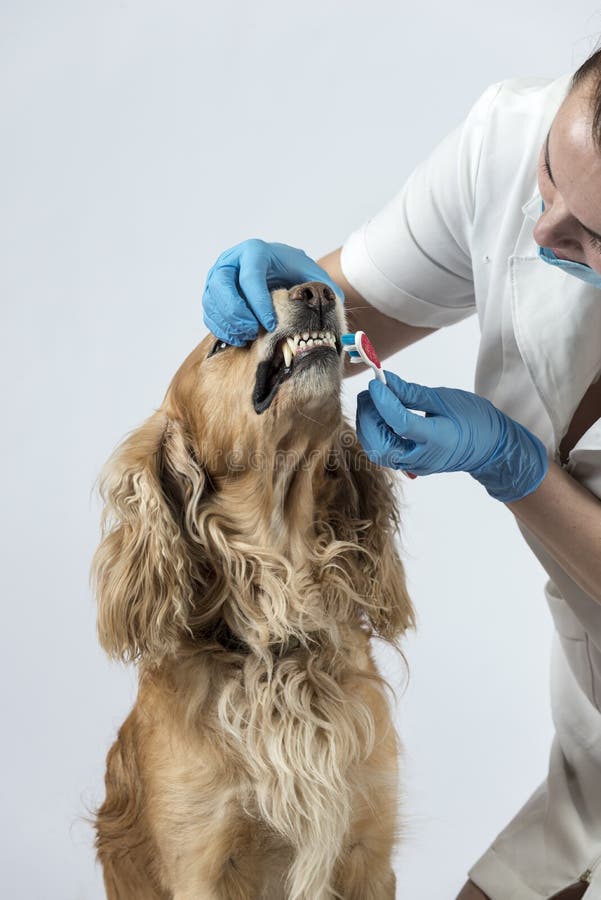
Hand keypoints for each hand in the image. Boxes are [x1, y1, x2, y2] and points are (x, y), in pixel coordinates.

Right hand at [202, 239, 344, 345]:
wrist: (277, 271)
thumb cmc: (293, 272)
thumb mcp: (311, 275)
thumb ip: (324, 287)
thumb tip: (332, 302)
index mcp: (254, 251)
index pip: (250, 277)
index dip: (258, 304)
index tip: (271, 325)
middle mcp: (231, 260)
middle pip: (222, 286)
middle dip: (237, 313)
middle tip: (253, 332)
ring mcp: (218, 276)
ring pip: (212, 301)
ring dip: (228, 323)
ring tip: (247, 337)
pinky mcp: (212, 293)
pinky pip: (210, 313)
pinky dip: (222, 328)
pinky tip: (239, 338)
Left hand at [356, 370, 547, 502]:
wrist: (489, 448)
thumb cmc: (473, 420)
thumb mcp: (444, 400)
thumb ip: (412, 393)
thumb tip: (386, 381)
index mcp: (438, 440)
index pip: (401, 424)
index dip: (384, 402)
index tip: (375, 383)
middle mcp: (422, 458)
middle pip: (382, 444)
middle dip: (368, 417)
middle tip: (370, 392)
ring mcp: (414, 466)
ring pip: (377, 451)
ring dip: (368, 425)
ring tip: (372, 401)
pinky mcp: (409, 466)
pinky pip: (383, 452)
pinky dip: (374, 433)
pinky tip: (379, 415)